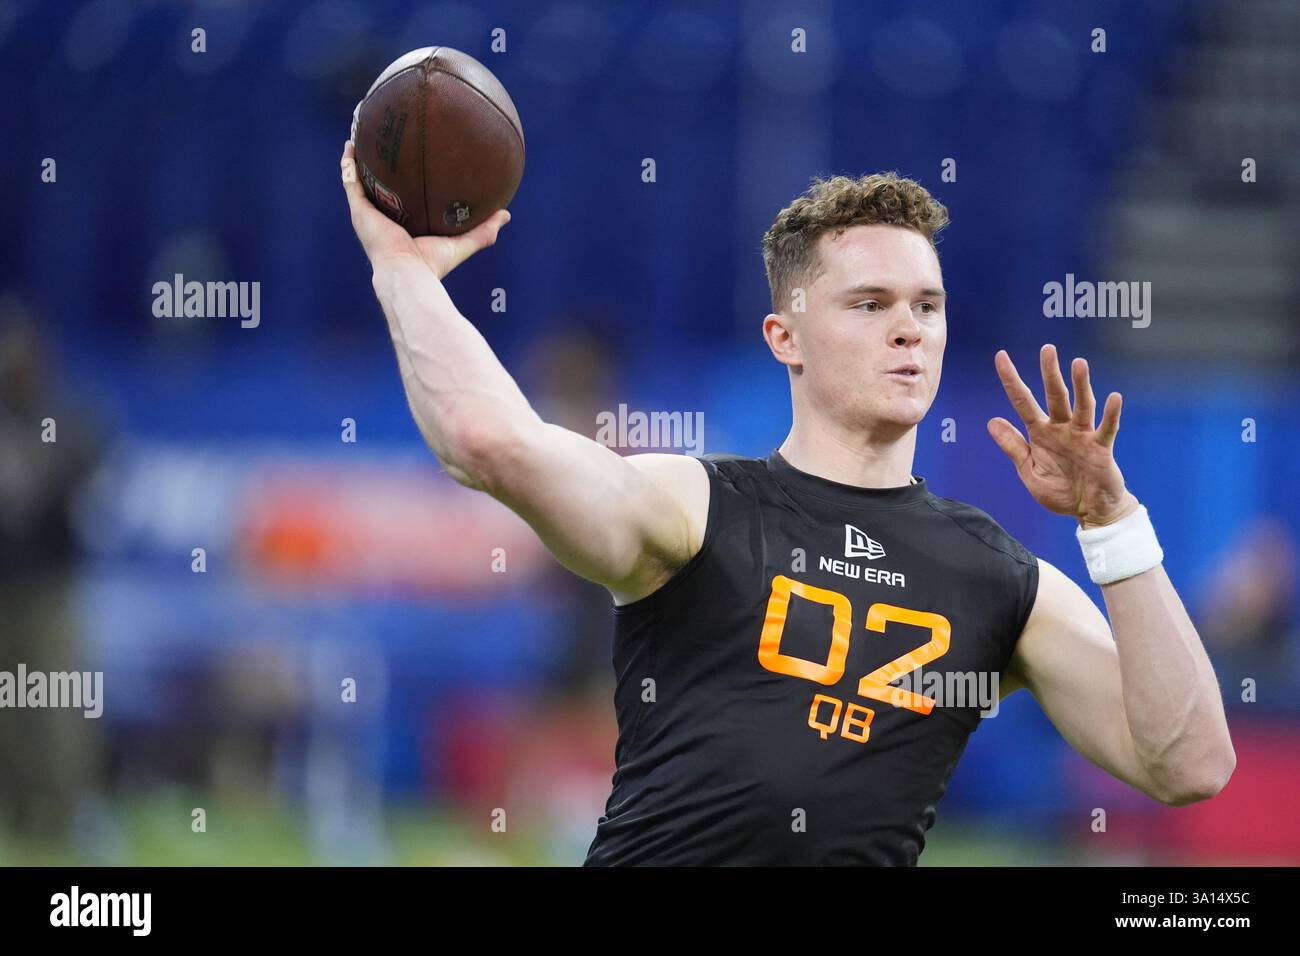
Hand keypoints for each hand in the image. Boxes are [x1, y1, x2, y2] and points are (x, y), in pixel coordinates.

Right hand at [339, 140, 509, 277]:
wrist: (408, 272)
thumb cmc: (433, 264)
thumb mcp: (462, 243)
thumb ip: (484, 230)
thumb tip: (506, 214)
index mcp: (402, 226)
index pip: (402, 201)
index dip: (403, 184)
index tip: (410, 165)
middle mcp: (382, 219)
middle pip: (377, 187)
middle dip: (378, 168)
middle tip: (384, 143)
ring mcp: (367, 214)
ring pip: (358, 181)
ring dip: (358, 159)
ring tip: (360, 135)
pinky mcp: (359, 210)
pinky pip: (350, 181)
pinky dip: (349, 163)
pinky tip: (352, 144)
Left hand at [988, 345, 1138, 527]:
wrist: (1089, 512)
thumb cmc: (1060, 491)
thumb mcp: (1029, 471)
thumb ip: (1013, 446)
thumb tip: (991, 421)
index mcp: (1040, 433)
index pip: (1023, 401)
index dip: (1011, 380)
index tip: (1001, 356)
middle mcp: (1061, 429)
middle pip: (1054, 395)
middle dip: (1050, 373)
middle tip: (1047, 349)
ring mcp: (1083, 436)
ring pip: (1081, 405)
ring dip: (1080, 385)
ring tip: (1078, 364)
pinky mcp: (1102, 448)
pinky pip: (1107, 428)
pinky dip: (1111, 414)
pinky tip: (1113, 397)